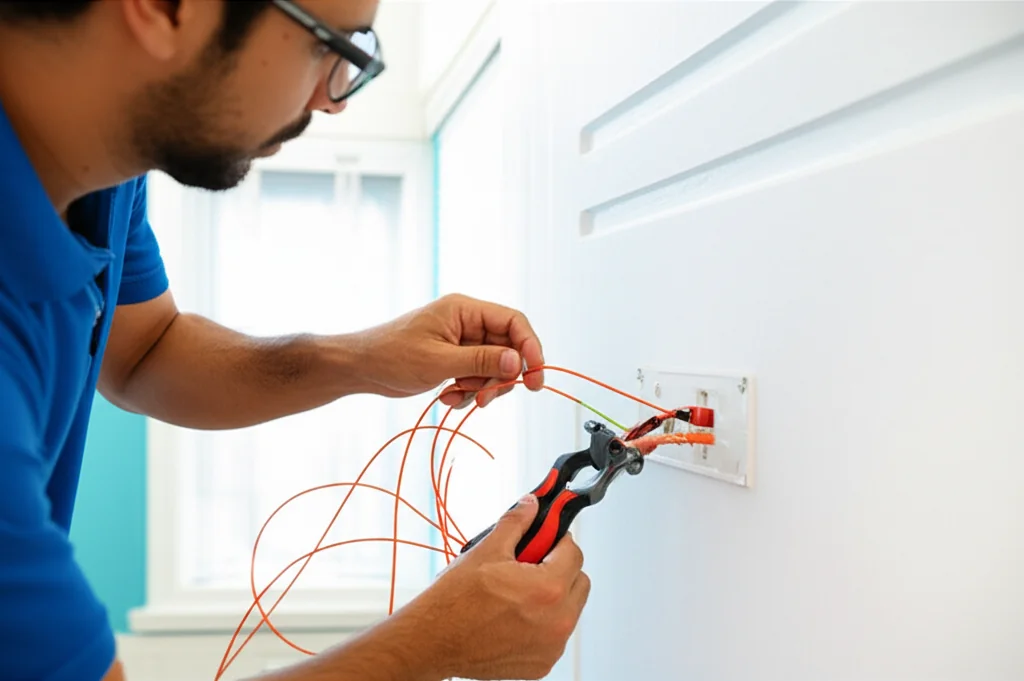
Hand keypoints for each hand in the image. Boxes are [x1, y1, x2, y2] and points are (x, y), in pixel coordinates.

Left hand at [353, 293, 544, 407]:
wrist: (360, 368)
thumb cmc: (390, 355)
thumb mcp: (438, 361)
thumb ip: (481, 361)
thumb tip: (517, 362)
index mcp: (464, 310)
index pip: (513, 322)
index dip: (530, 347)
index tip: (536, 376)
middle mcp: (467, 322)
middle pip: (508, 348)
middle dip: (501, 377)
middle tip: (488, 397)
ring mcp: (462, 341)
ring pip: (494, 367)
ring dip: (482, 388)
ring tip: (458, 397)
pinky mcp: (455, 359)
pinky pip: (478, 376)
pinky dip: (469, 391)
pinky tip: (448, 397)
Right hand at [394, 495, 589, 679]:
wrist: (433, 640)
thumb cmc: (456, 600)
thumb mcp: (487, 549)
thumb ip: (517, 523)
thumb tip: (530, 505)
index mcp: (548, 589)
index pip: (574, 552)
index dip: (557, 540)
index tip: (544, 539)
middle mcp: (557, 621)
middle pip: (578, 581)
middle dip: (559, 568)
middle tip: (531, 564)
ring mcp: (551, 646)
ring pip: (570, 609)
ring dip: (554, 596)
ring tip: (520, 592)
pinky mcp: (541, 664)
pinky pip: (555, 635)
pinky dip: (543, 623)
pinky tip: (516, 615)